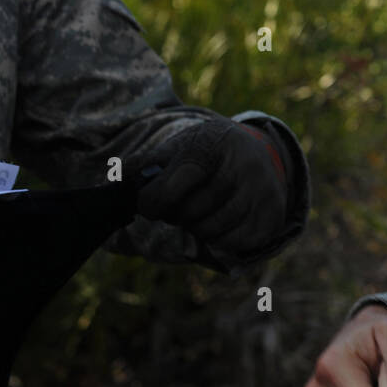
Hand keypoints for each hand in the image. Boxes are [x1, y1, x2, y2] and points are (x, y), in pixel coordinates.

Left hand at [136, 118, 290, 258]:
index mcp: (214, 143)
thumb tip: (116, 180)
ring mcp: (262, 192)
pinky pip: (230, 244)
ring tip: (200, 210)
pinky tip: (219, 219)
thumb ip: (146, 164)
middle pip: (189, 213)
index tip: (147, 205)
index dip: (153, 200)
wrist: (259, 151)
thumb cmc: (208, 152)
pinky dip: (217, 238)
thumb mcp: (180, 146)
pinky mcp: (271, 216)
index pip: (175, 183)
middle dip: (175, 214)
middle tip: (178, 205)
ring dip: (195, 227)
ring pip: (208, 231)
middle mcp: (244, 165)